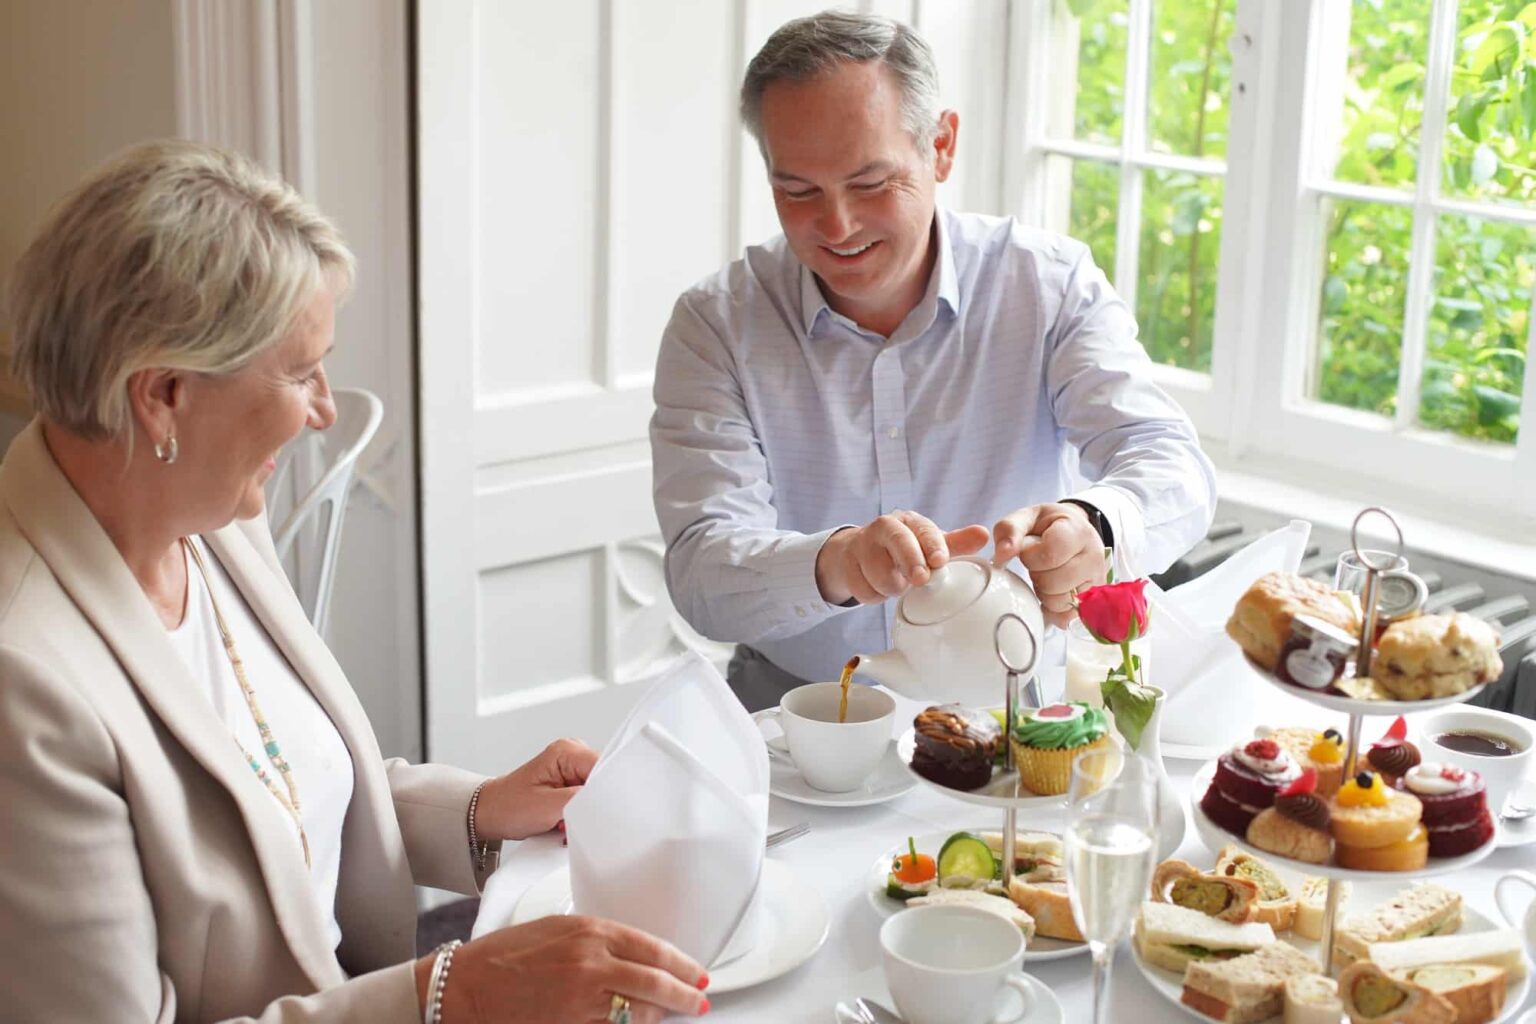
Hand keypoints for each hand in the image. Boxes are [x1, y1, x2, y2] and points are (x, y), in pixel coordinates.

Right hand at [417, 915, 708, 1023]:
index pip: (653, 948)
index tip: (697, 975)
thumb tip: (637, 956)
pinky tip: (634, 1023)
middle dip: (684, 996)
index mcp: (590, 932)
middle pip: (656, 982)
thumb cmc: (507, 955)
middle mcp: (592, 964)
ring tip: (665, 1014)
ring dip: (657, 1016)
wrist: (468, 986)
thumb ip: (600, 940)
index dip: (682, 965)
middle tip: (698, 1001)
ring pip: (639, 1012)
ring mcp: (582, 1000)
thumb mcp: (559, 928)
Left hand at [474, 738, 597, 841]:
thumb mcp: (549, 807)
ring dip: (585, 813)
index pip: (605, 767)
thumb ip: (583, 801)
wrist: (491, 814)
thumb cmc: (508, 807)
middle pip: (603, 781)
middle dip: (593, 806)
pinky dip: (579, 814)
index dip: (606, 793)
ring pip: (597, 793)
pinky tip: (563, 821)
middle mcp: (572, 754)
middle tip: (569, 820)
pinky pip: (588, 799)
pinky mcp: (570, 782)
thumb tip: (610, 800)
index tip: (597, 813)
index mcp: (567, 751)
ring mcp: (572, 768)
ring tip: (561, 822)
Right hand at [815, 510, 990, 605]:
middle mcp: (884, 529)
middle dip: (910, 561)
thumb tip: (984, 534)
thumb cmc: (902, 550)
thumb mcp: (929, 546)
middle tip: (921, 579)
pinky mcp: (847, 567)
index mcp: (908, 522)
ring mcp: (862, 546)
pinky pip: (865, 590)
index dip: (932, 545)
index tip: (940, 560)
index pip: (922, 529)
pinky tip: (878, 588)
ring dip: (893, 587)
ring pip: (881, 573)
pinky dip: (875, 596)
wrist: (856, 554)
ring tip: (897, 584)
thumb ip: (956, 543)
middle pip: (898, 543)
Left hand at [992, 502, 1107, 627]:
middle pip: (1052, 582)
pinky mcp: (1093, 601)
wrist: (1074, 531)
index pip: (1049, 555)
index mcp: (1078, 531)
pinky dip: (1053, 608)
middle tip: (1038, 564)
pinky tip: (1052, 592)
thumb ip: (1010, 530)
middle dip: (1036, 575)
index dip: (1030, 556)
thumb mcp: (1027, 517)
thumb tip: (1001, 555)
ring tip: (1046, 575)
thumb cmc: (1048, 525)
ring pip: (1059, 602)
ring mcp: (1097, 581)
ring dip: (1044, 592)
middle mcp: (1094, 557)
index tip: (1030, 550)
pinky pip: (1067, 617)